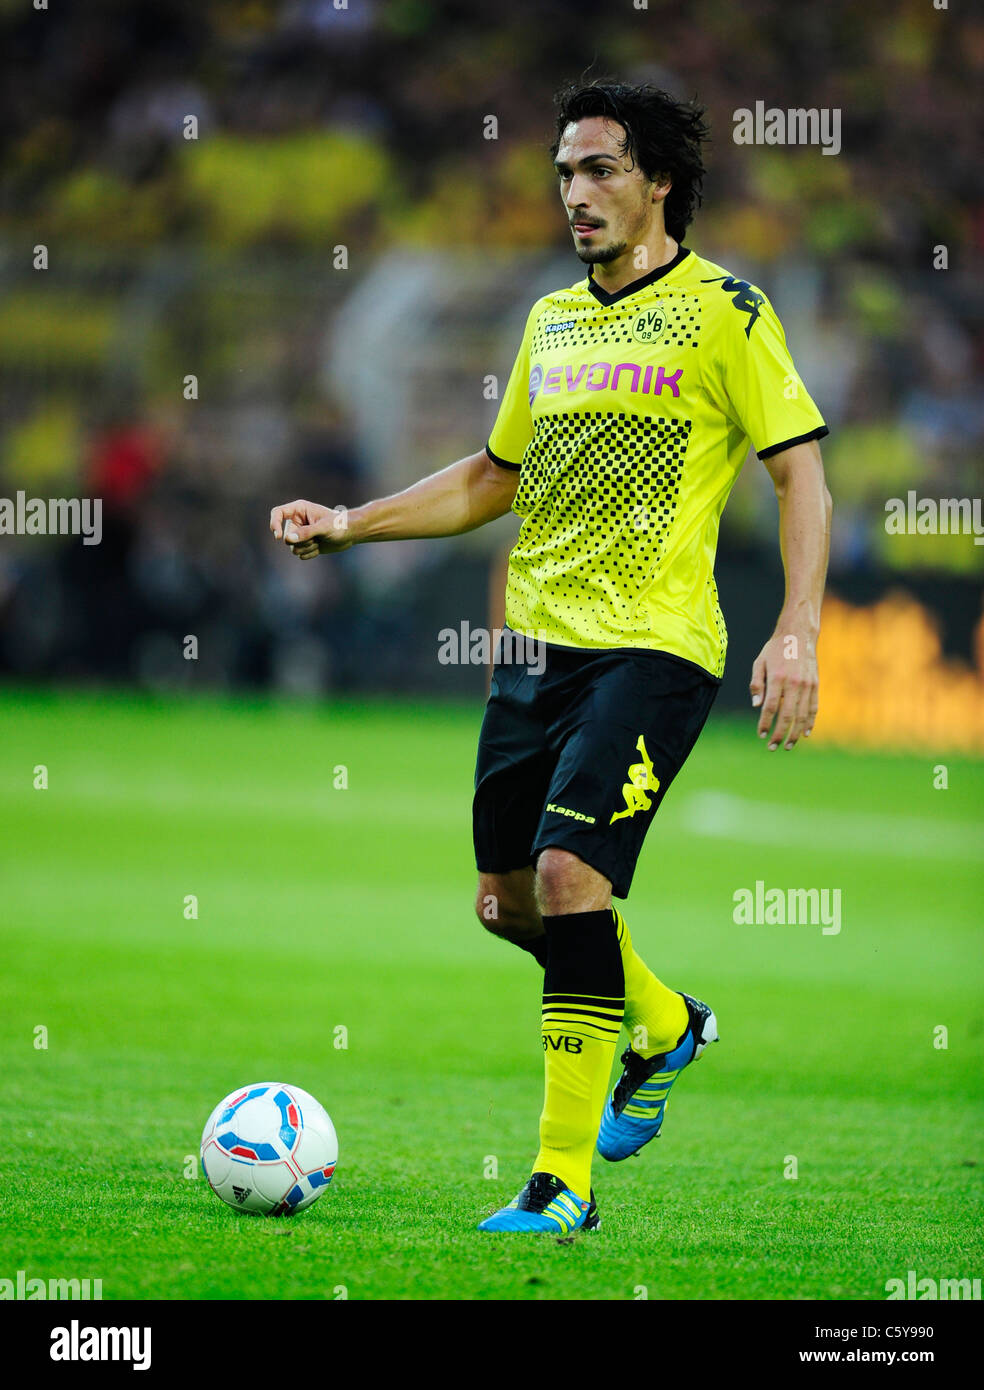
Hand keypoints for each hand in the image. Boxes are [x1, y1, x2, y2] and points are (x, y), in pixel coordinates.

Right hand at [269, 499, 352, 559]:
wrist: (350, 534)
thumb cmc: (339, 525)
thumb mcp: (323, 527)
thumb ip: (306, 532)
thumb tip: (288, 539)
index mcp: (299, 509)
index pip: (278, 513)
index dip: (274, 524)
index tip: (278, 536)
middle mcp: (297, 521)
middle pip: (287, 537)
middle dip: (302, 541)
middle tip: (317, 538)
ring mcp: (300, 534)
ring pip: (293, 548)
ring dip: (307, 548)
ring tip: (319, 541)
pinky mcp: (305, 545)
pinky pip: (300, 554)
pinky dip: (310, 553)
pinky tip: (320, 547)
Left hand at [749, 628, 817, 749]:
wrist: (799, 634)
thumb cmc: (775, 649)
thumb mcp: (760, 662)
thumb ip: (757, 684)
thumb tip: (756, 706)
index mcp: (777, 678)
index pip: (770, 707)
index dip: (765, 723)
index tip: (761, 735)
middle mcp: (794, 683)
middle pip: (787, 715)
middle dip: (779, 734)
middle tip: (772, 747)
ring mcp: (807, 685)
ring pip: (802, 715)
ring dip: (795, 733)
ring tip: (788, 746)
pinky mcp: (815, 685)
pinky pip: (814, 708)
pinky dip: (810, 722)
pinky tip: (805, 733)